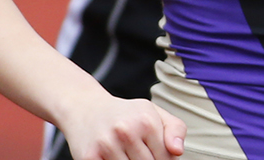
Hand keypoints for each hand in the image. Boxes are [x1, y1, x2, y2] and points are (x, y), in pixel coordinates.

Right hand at [61, 95, 184, 159]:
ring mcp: (106, 145)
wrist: (85, 108)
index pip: (166, 157)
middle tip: (139, 151)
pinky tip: (114, 155)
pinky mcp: (89, 157)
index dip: (165, 159)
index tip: (156, 153)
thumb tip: (178, 151)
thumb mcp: (154, 112)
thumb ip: (175, 129)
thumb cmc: (125, 113)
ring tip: (127, 152)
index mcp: (146, 121)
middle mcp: (126, 132)